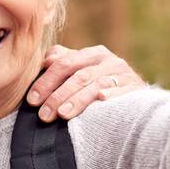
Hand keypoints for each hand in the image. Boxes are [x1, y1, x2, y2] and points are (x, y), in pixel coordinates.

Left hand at [27, 44, 143, 121]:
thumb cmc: (102, 87)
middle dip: (58, 95)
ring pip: (95, 86)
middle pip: (78, 75)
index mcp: (93, 54)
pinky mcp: (136, 90)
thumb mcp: (83, 72)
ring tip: (62, 114)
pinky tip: (99, 102)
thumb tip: (45, 60)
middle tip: (44, 114)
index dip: (46, 81)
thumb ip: (64, 62)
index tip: (32, 100)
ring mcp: (124, 75)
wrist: (138, 102)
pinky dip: (108, 96)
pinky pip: (120, 93)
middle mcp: (109, 61)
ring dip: (77, 100)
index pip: (65, 63)